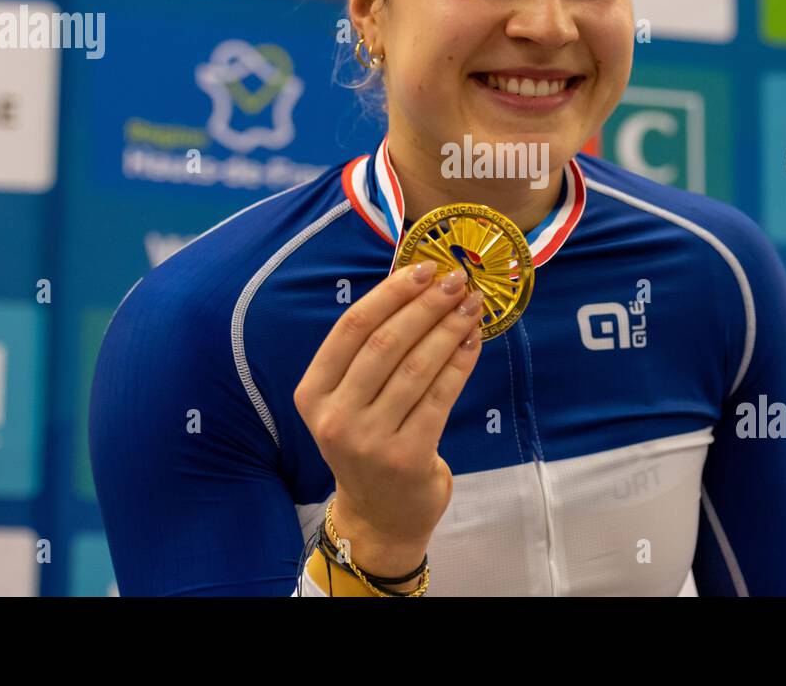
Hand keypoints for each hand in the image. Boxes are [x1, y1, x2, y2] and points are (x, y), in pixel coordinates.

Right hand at [294, 260, 484, 577]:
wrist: (379, 515)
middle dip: (426, 305)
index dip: (391, 293)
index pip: (352, 328)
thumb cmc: (368, 442)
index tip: (424, 269)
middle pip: (385, 343)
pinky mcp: (407, 456)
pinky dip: (460, 363)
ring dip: (449, 329)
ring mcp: (370, 440)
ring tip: (472, 305)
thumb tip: (418, 286)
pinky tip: (473, 341)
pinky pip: (440, 396)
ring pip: (417, 367)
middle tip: (456, 281)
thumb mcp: (349, 400)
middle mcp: (334, 416)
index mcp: (312, 393)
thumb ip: (370, 353)